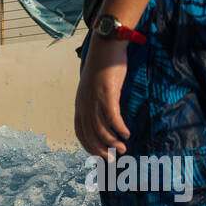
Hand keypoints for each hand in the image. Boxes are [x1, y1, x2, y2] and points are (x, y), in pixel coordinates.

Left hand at [75, 36, 130, 160]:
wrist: (107, 46)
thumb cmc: (104, 66)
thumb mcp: (95, 87)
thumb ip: (96, 101)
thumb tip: (104, 114)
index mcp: (80, 104)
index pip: (80, 131)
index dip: (88, 145)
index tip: (98, 155)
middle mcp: (85, 104)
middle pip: (90, 134)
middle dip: (100, 149)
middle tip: (112, 159)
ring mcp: (95, 99)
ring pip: (100, 129)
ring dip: (111, 142)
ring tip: (122, 149)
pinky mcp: (107, 94)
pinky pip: (112, 117)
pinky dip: (118, 128)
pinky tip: (126, 134)